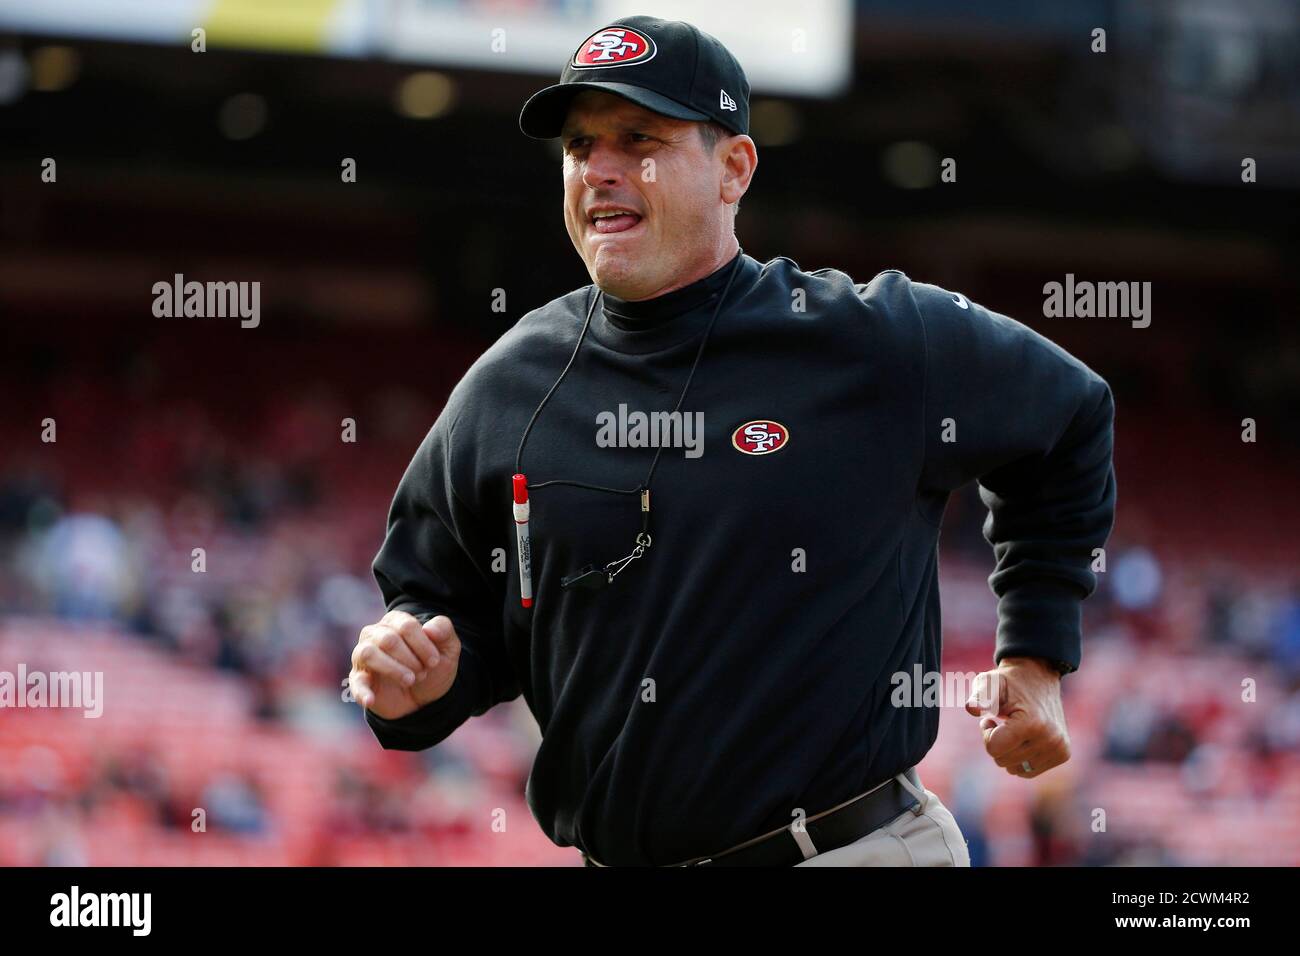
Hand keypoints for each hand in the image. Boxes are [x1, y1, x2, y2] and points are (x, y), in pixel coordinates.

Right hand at [349, 611, 461, 720]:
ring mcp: (363, 656)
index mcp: (395, 621)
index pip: (406, 626)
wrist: (425, 697)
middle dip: (410, 659)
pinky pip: (355, 682)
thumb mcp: (447, 648)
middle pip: (388, 639)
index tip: (434, 661)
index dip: (423, 645)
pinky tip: (371, 700)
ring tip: (410, 680)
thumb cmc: (432, 666)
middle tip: (423, 673)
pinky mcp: (359, 680)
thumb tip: (429, 629)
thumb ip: (444, 630)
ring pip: (368, 654)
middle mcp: (375, 634)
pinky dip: (362, 691)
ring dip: (393, 669)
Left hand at [964, 656, 1069, 778]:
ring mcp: (1059, 748)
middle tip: (1003, 722)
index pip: (993, 749)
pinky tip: (1023, 739)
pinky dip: (1020, 758)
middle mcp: (1051, 739)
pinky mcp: (1063, 754)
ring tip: (1013, 730)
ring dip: (1008, 752)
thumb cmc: (1009, 682)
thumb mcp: (989, 683)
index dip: (986, 733)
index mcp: (1032, 723)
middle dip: (996, 742)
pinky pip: (1028, 771)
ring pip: (1015, 769)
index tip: (991, 718)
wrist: (1039, 677)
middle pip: (1002, 761)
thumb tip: (972, 709)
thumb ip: (979, 696)